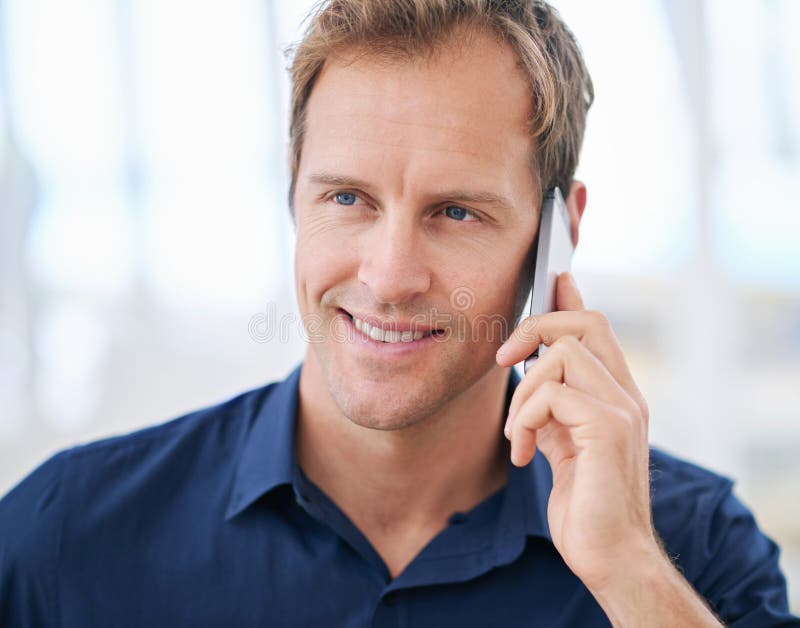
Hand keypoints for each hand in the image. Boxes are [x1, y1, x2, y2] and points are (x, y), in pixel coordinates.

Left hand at [495, 272, 659, 592]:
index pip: (598, 329)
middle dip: (536, 327)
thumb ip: (553, 405)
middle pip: (587, 322)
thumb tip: (533, 367)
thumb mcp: (564, 444)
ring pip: (562, 354)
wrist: (611, 556)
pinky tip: (525, 454)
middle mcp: (626, 396)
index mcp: (616, 396)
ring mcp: (622, 410)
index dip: (572, 300)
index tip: (553, 280)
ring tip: (516, 435)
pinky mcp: (608, 429)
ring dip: (521, 394)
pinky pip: (551, 395)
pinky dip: (524, 420)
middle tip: (504, 359)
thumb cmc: (587, 505)